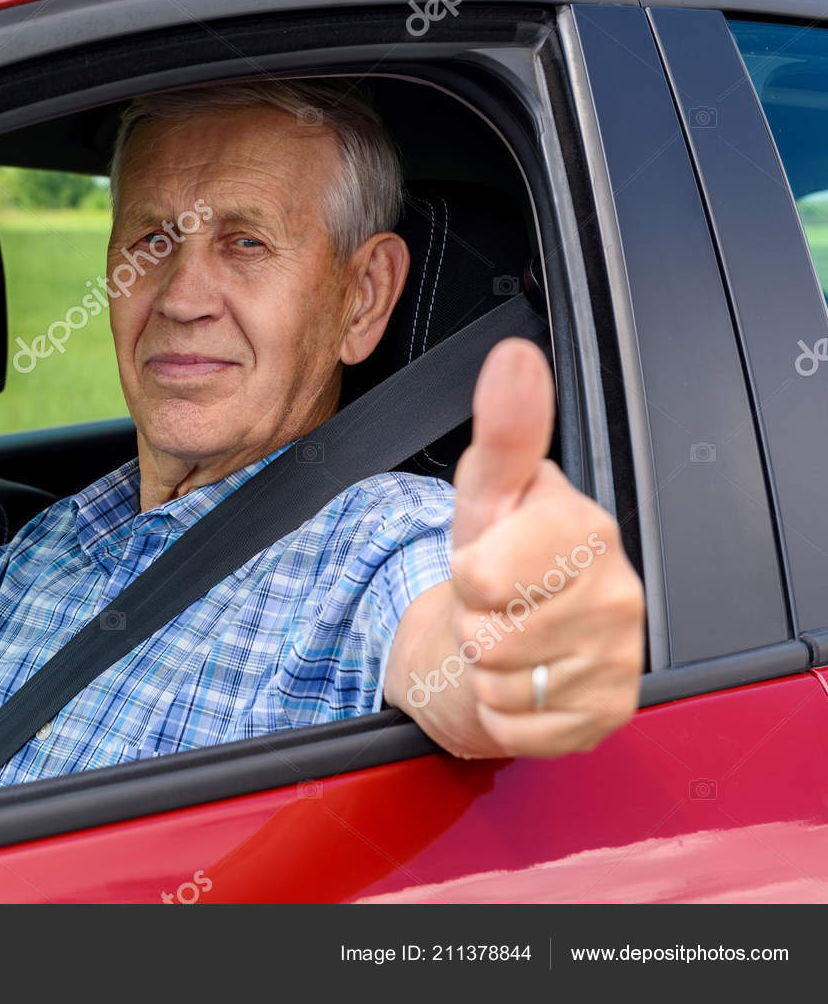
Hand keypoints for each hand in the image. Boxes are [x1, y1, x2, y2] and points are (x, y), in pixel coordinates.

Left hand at [387, 338, 644, 757]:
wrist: (507, 631)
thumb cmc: (498, 559)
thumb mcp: (485, 494)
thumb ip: (503, 432)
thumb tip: (515, 358)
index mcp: (586, 529)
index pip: (488, 574)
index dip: (468, 575)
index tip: (482, 563)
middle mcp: (617, 592)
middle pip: (492, 638)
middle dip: (475, 626)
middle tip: (495, 608)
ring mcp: (620, 656)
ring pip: (505, 687)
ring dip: (487, 673)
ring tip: (508, 643)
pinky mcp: (609, 713)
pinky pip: (520, 729)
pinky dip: (503, 715)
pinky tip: (523, 683)